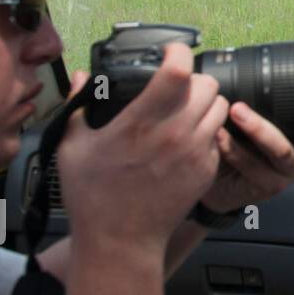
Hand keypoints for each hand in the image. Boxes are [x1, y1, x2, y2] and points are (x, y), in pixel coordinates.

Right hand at [55, 44, 227, 256]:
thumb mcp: (72, 148)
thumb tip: (82, 78)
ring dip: (206, 103)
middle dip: (194, 79)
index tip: (170, 52)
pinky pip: (218, 136)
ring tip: (187, 109)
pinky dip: (207, 131)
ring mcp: (194, 153)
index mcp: (140, 124)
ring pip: (221, 107)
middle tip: (178, 86)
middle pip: (207, 84)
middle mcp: (174, 134)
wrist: (120, 242)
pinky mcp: (206, 170)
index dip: (177, 53)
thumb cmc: (93, 197)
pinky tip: (187, 138)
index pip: (177, 72)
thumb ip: (77, 107)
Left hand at [203, 104, 293, 213]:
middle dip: (290, 122)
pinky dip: (233, 148)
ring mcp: (282, 178)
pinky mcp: (262, 190)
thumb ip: (269, 102)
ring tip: (233, 110)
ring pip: (280, 153)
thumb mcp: (261, 120)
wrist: (219, 179)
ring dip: (256, 129)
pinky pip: (252, 168)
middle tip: (245, 105)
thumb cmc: (243, 141)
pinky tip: (219, 134)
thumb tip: (267, 62)